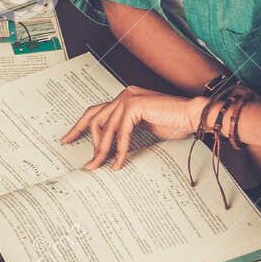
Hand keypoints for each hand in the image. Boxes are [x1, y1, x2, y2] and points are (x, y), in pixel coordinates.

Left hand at [60, 86, 200, 167]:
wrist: (193, 116)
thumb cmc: (173, 122)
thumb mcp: (143, 128)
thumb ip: (125, 131)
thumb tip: (108, 148)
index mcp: (124, 99)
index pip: (96, 112)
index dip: (79, 126)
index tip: (67, 139)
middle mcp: (124, 95)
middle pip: (95, 118)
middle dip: (87, 141)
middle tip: (85, 161)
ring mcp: (129, 98)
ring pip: (107, 128)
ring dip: (103, 150)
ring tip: (100, 166)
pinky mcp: (135, 105)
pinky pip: (122, 132)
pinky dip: (120, 149)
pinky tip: (118, 162)